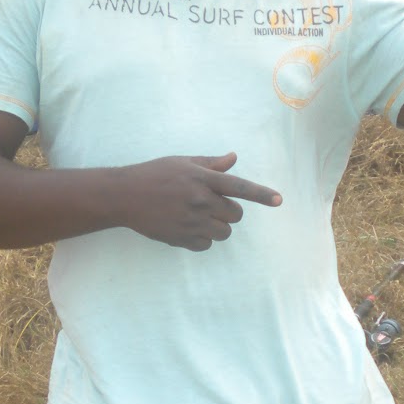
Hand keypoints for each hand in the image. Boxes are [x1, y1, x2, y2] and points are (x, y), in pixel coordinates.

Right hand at [116, 152, 280, 250]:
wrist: (124, 196)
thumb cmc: (155, 174)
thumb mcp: (183, 162)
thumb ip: (211, 164)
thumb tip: (233, 158)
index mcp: (202, 179)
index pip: (239, 187)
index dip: (261, 194)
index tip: (278, 200)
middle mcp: (200, 201)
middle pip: (235, 215)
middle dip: (229, 211)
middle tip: (209, 204)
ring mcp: (191, 221)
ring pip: (224, 232)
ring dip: (218, 226)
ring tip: (198, 216)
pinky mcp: (182, 239)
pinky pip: (207, 245)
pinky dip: (202, 239)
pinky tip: (187, 227)